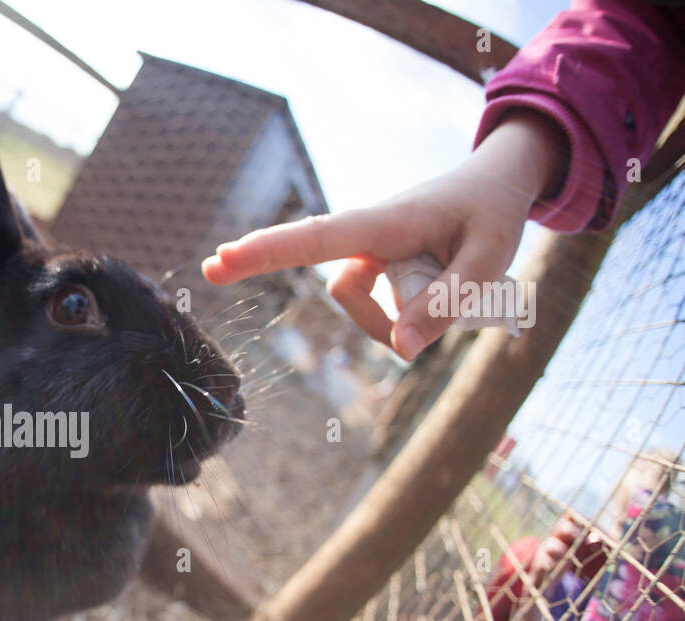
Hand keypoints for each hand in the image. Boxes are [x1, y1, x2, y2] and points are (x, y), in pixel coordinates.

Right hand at [202, 111, 565, 359]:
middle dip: (264, 260)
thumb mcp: (489, 261)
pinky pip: (373, 304)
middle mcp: (368, 233)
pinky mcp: (376, 264)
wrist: (499, 183)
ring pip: (356, 301)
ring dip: (392, 317)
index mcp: (388, 222)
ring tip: (457, 299)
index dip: (270, 251)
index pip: (318, 238)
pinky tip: (437, 304)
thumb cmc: (494, 213)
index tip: (225, 258)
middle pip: (322, 270)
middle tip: (209, 269)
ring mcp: (369, 250)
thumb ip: (446, 306)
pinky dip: (398, 316)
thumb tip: (399, 350)